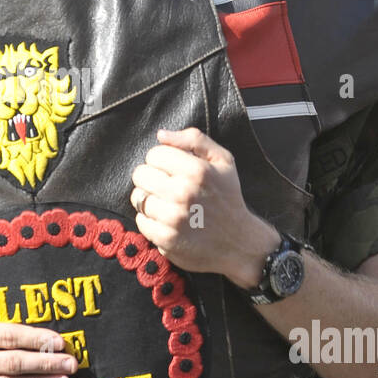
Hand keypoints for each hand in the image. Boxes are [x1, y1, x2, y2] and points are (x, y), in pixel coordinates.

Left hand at [130, 127, 274, 288]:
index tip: (171, 169)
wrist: (239, 243)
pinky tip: (167, 220)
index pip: (154, 154)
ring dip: (150, 199)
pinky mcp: (166, 239)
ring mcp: (173, 218)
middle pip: (140, 174)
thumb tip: (161, 134)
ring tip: (168, 204)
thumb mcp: (223, 161)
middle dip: (151, 177)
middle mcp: (183, 193)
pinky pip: (141, 220)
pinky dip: (150, 220)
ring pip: (138, 197)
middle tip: (167, 186)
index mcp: (197, 171)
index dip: (161, 160)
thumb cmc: (228, 198)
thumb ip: (194, 140)